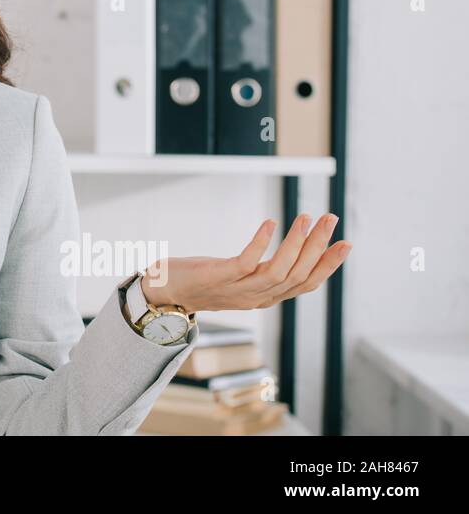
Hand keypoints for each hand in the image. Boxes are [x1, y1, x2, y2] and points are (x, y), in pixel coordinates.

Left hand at [138, 215, 351, 312]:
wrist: (166, 292)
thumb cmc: (206, 281)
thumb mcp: (243, 279)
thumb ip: (266, 271)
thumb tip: (293, 253)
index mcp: (267, 296)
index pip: (306, 283)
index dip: (328, 265)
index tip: (346, 242)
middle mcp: (257, 296)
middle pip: (298, 274)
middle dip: (319, 246)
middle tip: (331, 219)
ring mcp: (239, 289)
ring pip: (278, 270)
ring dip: (296, 243)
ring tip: (307, 217)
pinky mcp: (219, 278)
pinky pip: (246, 262)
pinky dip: (261, 243)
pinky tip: (271, 223)